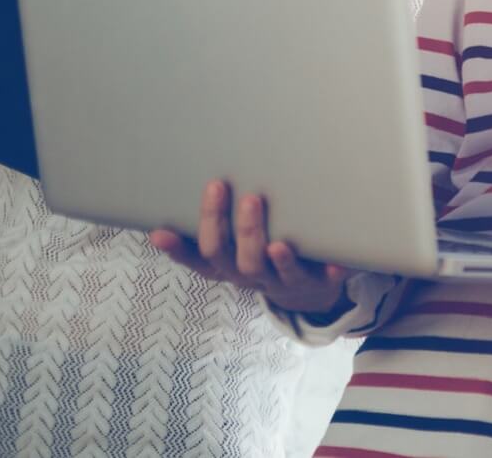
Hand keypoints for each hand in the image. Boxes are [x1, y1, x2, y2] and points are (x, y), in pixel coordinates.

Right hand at [149, 180, 350, 314]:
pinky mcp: (317, 282)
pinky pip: (323, 280)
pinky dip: (329, 272)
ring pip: (276, 274)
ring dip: (276, 259)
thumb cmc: (259, 260)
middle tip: (250, 199)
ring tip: (277, 244)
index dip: (184, 245)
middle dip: (243, 231)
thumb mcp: (228, 252)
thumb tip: (155, 227)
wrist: (306, 293)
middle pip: (239, 261)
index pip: (205, 255)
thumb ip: (200, 237)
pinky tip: (335, 263)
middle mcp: (252, 276)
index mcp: (229, 267)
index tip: (173, 222)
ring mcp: (284, 281)